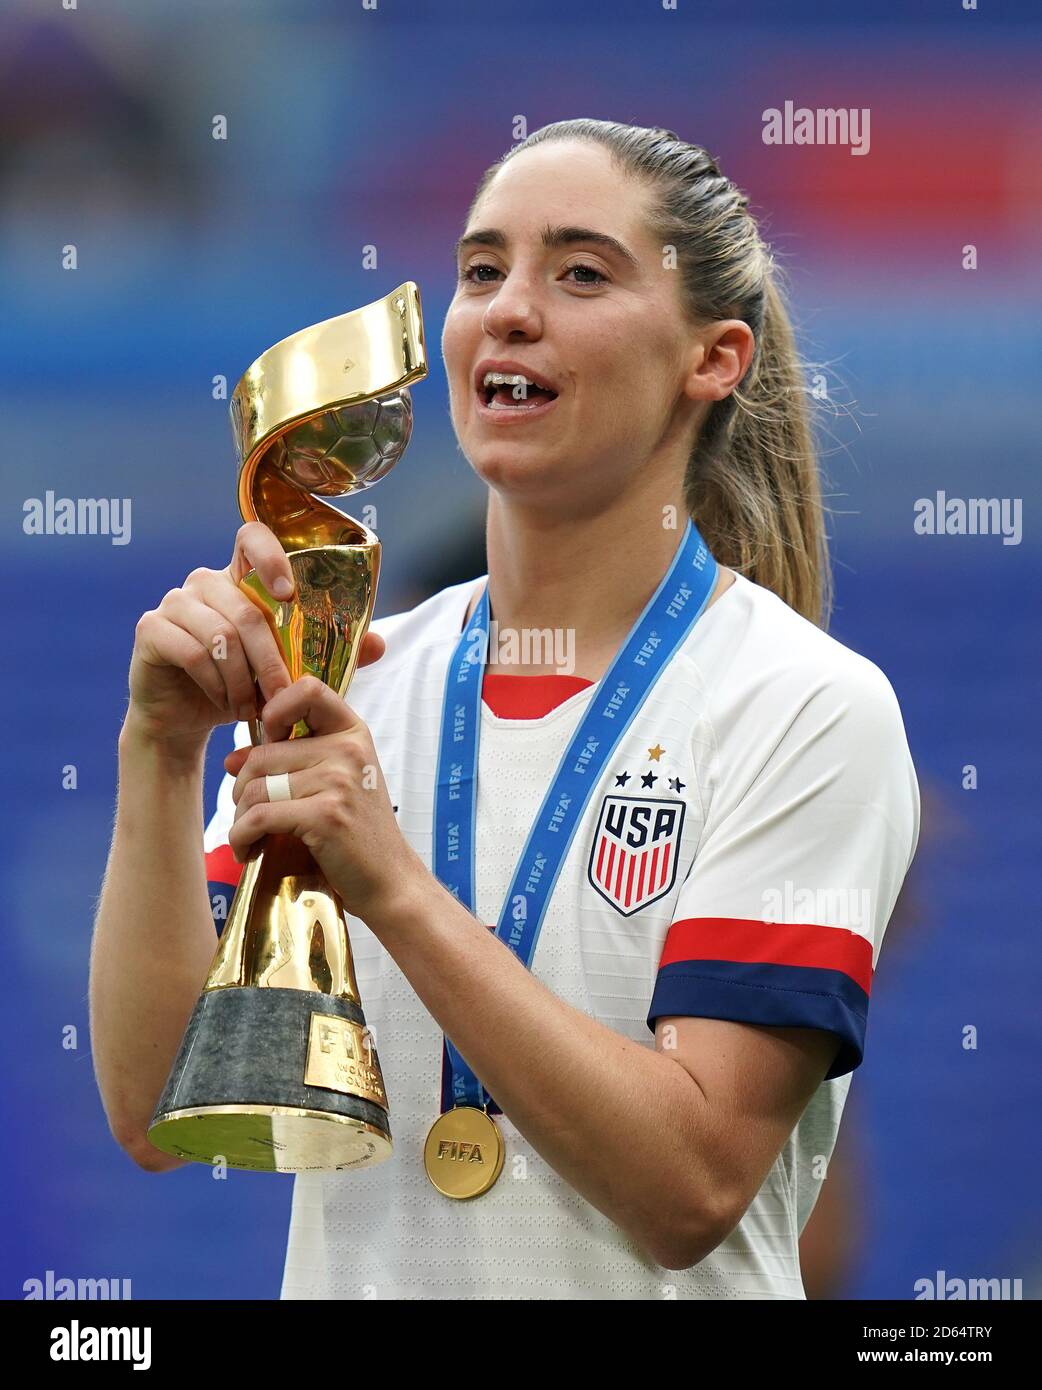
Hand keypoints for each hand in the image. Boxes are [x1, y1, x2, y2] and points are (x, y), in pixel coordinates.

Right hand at [127, 521, 385, 754]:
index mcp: (240, 579)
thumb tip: (379, 643)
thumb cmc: (240, 687)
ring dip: (244, 679)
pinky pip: (193, 652)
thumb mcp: (287, 672)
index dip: (272, 556)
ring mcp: (174, 602)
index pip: (252, 537)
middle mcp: (205, 582)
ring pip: (222, 633)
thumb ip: (330, 653)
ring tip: (253, 708)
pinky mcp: (151, 629)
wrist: (186, 720)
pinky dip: (216, 684)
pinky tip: (225, 703)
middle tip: (283, 697)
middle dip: (272, 660)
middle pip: (247, 609)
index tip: (289, 595)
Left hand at [225, 674, 427, 922]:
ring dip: (240, 819)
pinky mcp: (325, 816)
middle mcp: (349, 750)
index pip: (308, 688)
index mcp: (353, 733)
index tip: (269, 742)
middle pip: (262, 754)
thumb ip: (290, 762)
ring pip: (255, 788)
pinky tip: (248, 851)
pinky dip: (242, 838)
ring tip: (250, 837)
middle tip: (250, 816)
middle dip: (243, 789)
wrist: (388, 879)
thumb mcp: (336, 783)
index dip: (275, 709)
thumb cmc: (357, 832)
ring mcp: (339, 781)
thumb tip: (232, 759)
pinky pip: (258, 818)